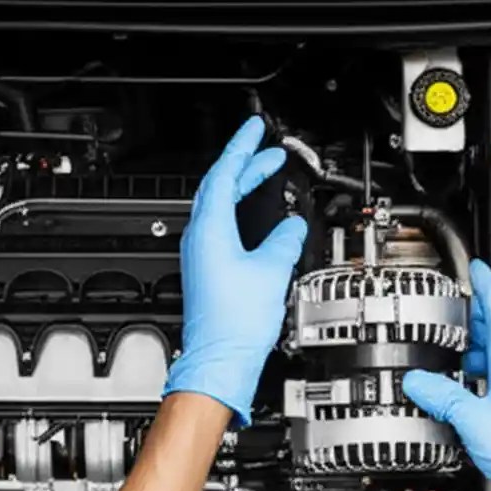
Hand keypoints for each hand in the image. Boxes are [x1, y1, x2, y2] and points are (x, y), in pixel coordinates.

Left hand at [163, 116, 307, 425]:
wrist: (219, 360)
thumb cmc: (234, 323)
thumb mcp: (271, 271)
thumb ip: (284, 240)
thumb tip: (292, 227)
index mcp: (210, 230)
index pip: (224, 173)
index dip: (241, 147)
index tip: (254, 129)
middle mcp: (199, 239)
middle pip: (219, 187)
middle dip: (245, 165)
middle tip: (268, 151)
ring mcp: (201, 255)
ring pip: (219, 208)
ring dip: (243, 188)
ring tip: (264, 176)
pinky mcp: (207, 271)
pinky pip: (222, 229)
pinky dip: (241, 213)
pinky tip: (258, 219)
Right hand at [402, 260, 490, 490]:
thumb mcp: (472, 418)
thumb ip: (441, 395)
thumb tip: (417, 381)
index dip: (484, 284)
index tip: (474, 267)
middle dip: (469, 319)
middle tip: (445, 312)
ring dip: (471, 349)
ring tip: (445, 352)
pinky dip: (479, 370)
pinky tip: (460, 384)